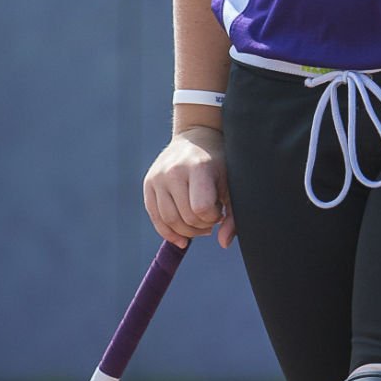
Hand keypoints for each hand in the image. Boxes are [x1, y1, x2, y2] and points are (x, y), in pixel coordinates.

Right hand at [143, 126, 235, 249]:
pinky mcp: (148, 183)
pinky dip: (168, 232)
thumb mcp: (231, 186)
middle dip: (201, 225)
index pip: (201, 208)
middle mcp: (173, 171)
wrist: (197, 136)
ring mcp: (158, 177)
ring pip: (168, 220)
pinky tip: (182, 237)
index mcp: (197, 167)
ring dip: (186, 231)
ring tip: (198, 224)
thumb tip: (224, 243)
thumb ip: (233, 216)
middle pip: (185, 217)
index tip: (219, 210)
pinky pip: (155, 217)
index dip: (213, 217)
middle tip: (210, 219)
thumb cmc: (220, 164)